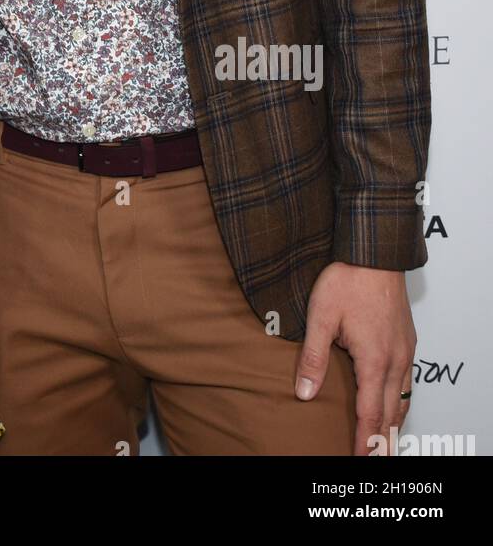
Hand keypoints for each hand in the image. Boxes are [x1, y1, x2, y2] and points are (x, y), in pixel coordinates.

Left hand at [295, 261, 415, 455]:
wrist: (374, 252)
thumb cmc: (347, 280)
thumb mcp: (320, 318)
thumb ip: (313, 358)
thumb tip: (305, 393)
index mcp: (374, 360)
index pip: (370, 414)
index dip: (364, 441)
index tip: (358, 459)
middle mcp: (395, 360)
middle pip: (391, 413)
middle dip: (383, 441)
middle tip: (375, 461)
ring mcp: (405, 349)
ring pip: (403, 399)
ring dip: (394, 424)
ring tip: (386, 444)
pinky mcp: (407, 339)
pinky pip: (408, 381)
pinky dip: (401, 401)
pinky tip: (394, 403)